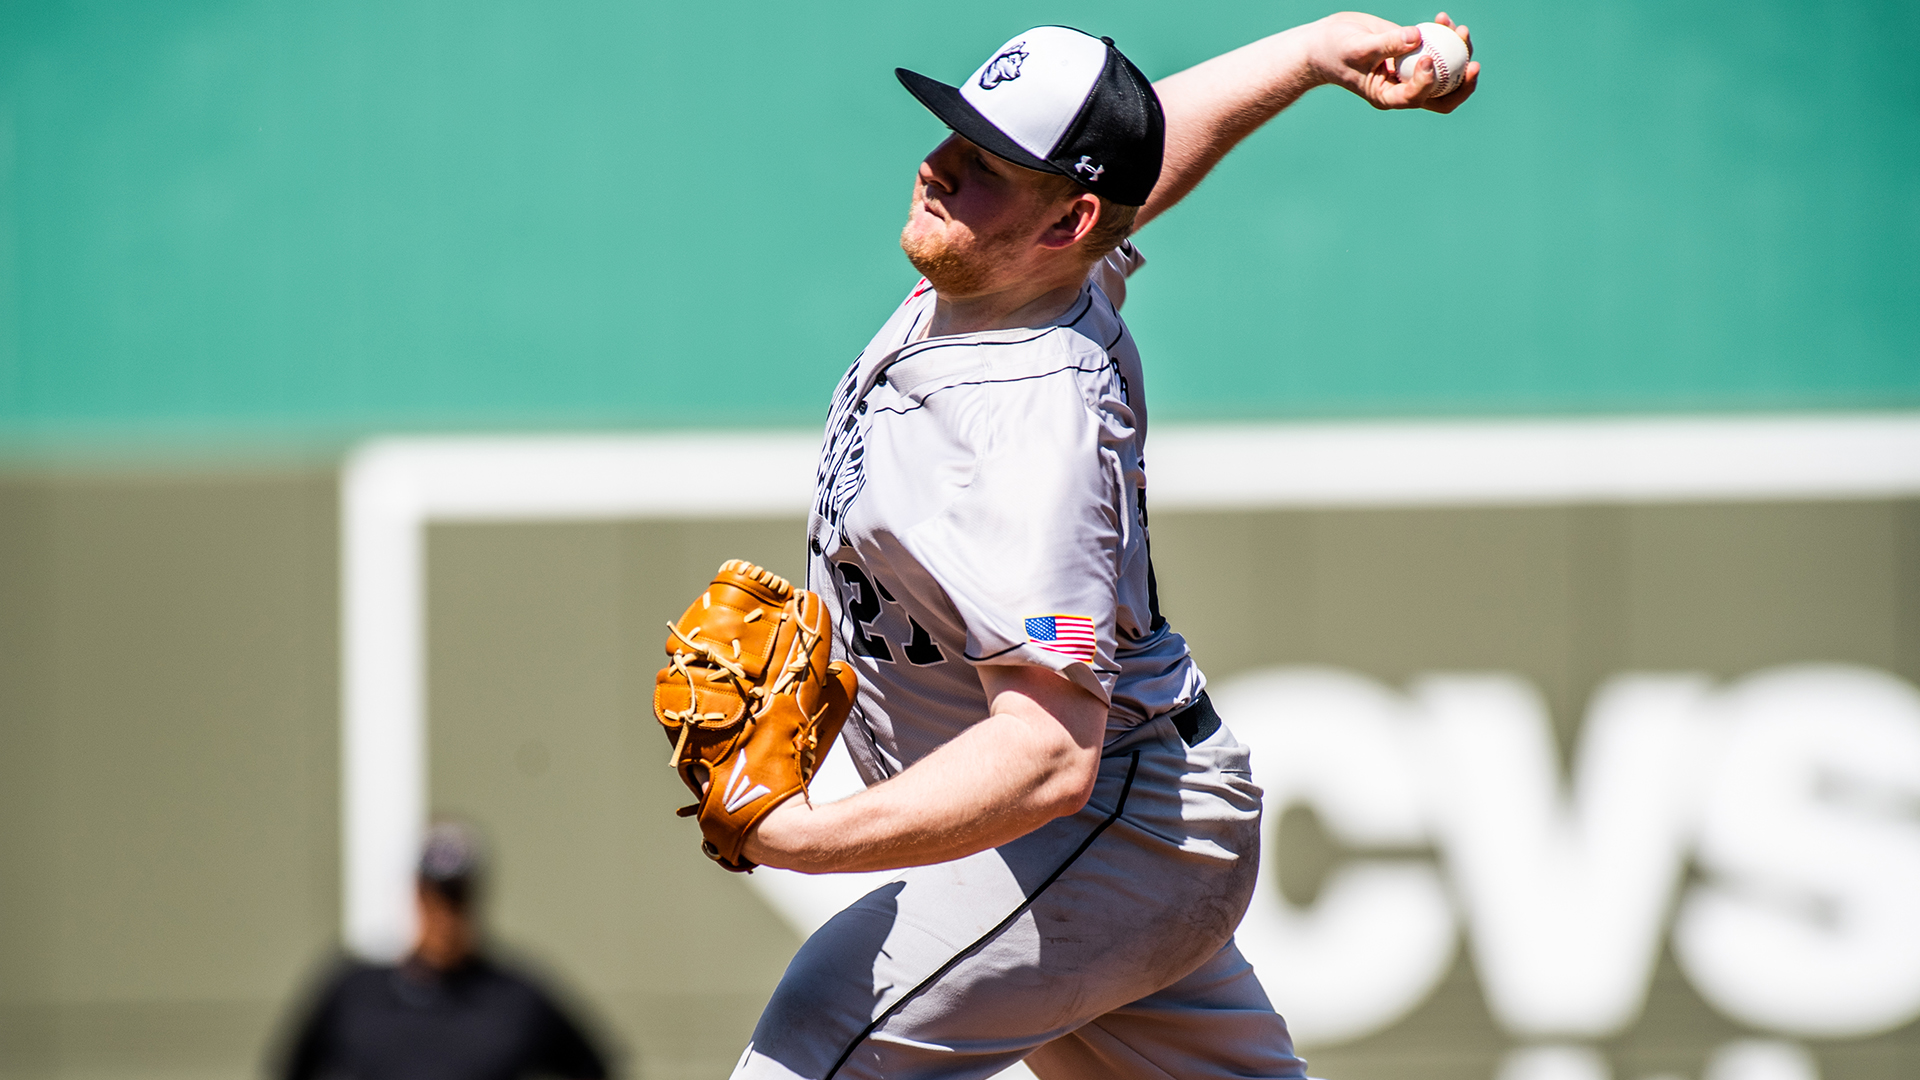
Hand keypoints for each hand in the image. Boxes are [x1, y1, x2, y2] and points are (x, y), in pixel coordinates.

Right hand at [1304, 11, 1478, 113]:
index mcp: (1389, 96)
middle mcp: (1404, 87)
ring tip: (1461, 30)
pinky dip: (1446, 34)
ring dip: (1460, 53)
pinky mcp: (1414, 51)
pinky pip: (1439, 48)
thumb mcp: (1358, 47)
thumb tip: (1417, 37)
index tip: (1427, 59)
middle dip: (1462, 83)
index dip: (1428, 83)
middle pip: (1442, 96)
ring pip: (1447, 71)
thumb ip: (1387, 44)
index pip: (1415, 98)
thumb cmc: (1336, 49)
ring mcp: (1411, 70)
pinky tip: (1443, 17)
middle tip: (1473, 64)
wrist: (1327, 41)